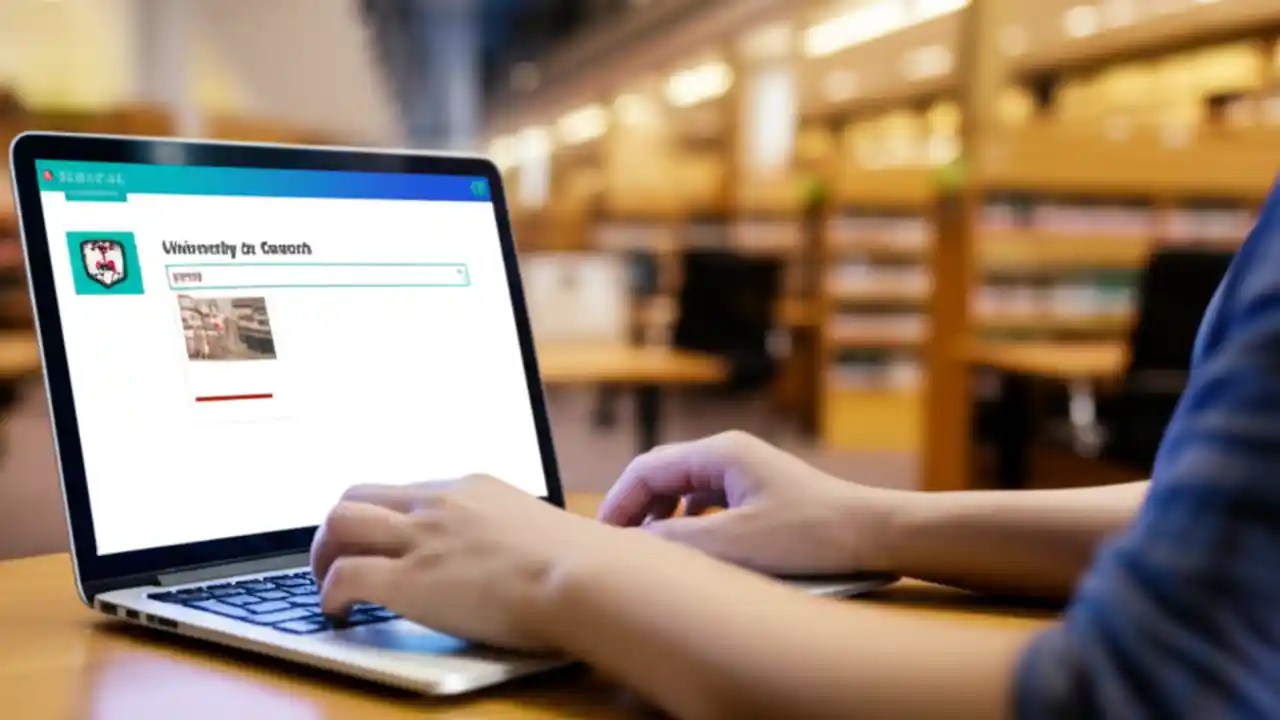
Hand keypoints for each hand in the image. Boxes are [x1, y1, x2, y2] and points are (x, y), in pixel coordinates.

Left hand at [310, 475, 618, 649]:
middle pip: (359, 495)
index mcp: (470, 489)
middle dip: (339, 526)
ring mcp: (421, 539)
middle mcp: (438, 505)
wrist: (582, 577)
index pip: (406, 491)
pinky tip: (337, 612)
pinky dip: (329, 594)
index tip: (384, 538)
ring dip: (322, 553)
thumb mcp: (537, 528)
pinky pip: (344, 577)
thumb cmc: (578, 563)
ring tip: (325, 582)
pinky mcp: (409, 580)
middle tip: (338, 555)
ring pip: (339, 524)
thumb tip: (517, 554)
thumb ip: (511, 532)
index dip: (385, 517)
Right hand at [598, 431, 906, 574]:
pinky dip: (688, 524)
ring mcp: (746, 474)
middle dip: (636, 509)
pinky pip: (708, 505)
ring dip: (662, 518)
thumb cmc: (812, 534)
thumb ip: (678, 540)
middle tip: (618, 547)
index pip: (647, 468)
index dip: (618, 502)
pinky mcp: (760, 496)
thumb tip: (634, 542)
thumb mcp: (735, 543)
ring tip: (650, 552)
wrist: (874, 534)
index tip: (602, 537)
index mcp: (720, 453)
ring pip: (684, 491)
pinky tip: (691, 550)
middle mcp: (730, 455)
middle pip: (662, 475)